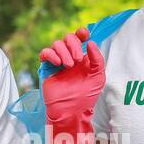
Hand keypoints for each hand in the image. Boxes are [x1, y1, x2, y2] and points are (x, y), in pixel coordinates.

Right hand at [39, 27, 104, 143]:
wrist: (71, 110)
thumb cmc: (86, 96)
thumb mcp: (98, 77)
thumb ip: (97, 59)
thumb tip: (90, 42)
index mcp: (82, 58)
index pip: (80, 38)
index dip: (81, 32)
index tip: (84, 33)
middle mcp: (70, 57)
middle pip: (68, 38)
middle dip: (73, 45)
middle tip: (77, 60)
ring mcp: (58, 62)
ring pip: (57, 44)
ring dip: (64, 52)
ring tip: (68, 66)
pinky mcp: (47, 68)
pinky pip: (45, 53)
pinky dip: (51, 54)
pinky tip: (58, 64)